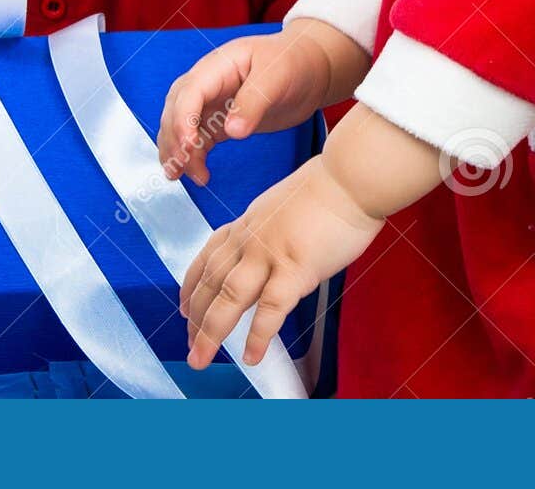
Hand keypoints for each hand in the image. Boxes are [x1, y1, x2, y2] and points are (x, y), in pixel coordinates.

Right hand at [157, 24, 338, 184]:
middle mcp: (208, 83)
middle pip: (176, 110)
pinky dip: (191, 157)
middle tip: (185, 166)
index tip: (190, 146)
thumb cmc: (293, 61)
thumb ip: (254, 102)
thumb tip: (232, 132)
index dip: (183, 119)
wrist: (310, 68)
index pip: (189, 92)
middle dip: (175, 139)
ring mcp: (212, 102)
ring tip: (183, 176)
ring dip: (176, 151)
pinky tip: (197, 174)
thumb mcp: (277, 76)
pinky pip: (196, 139)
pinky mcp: (220, 121)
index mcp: (218, 65)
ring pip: (179, 127)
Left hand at [179, 155, 381, 368]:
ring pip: (229, 296)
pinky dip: (258, 335)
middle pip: (212, 281)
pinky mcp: (295, 267)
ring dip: (211, 330)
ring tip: (201, 358)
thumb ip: (268, 231)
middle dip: (196, 316)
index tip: (184, 304)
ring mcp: (270, 253)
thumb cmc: (328, 191)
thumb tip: (267, 252)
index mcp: (249, 223)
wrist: (350, 177)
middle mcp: (251, 238)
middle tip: (189, 344)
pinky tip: (251, 356)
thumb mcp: (282, 207)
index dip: (192, 283)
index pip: (209, 255)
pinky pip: (270, 308)